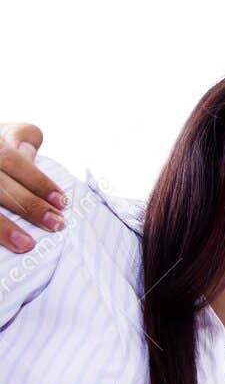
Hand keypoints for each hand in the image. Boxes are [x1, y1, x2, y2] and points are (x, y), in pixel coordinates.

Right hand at [0, 122, 65, 253]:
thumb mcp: (2, 135)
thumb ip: (19, 140)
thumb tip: (28, 155)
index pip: (10, 159)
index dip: (37, 180)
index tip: (61, 201)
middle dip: (28, 204)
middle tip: (55, 224)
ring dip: (2, 226)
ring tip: (26, 244)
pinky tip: (1, 248)